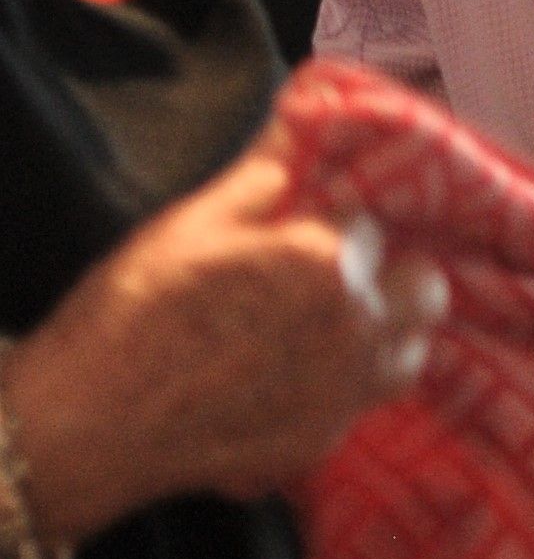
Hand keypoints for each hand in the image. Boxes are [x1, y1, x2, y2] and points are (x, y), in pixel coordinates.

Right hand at [3, 155, 448, 547]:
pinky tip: (302, 373)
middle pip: (424, 287)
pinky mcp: (322, 443)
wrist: (84, 425)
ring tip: (335, 322)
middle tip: (348, 271)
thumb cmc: (132, 311)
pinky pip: (365, 401)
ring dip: (388, 330)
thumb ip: (267, 171)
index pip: (373, 221)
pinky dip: (348, 383)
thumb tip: (309, 116)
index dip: (344, 220)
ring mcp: (344, 394)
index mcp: (328, 262)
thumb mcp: (193, 222)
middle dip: (396, 271)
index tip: (319, 225)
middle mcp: (355, 329)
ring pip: (410, 350)